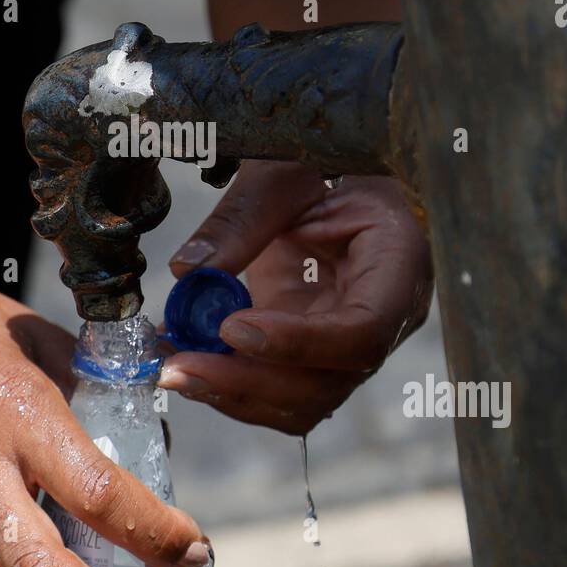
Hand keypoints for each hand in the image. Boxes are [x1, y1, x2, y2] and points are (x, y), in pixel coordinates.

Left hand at [159, 162, 432, 433]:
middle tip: (176, 368)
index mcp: (398, 266)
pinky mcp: (314, 355)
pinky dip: (227, 383)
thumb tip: (189, 267)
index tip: (232, 328)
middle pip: (326, 383)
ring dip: (230, 394)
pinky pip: (276, 388)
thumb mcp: (286, 176)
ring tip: (169, 367)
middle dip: (246, 383)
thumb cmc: (327, 165)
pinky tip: (182, 359)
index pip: (362, 331)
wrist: (339, 178)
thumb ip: (243, 218)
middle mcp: (384, 320)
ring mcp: (349, 346)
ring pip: (299, 401)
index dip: (298, 342)